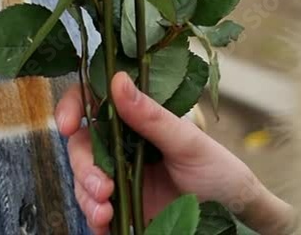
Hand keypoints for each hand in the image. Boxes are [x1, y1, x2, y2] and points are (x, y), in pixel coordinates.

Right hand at [56, 72, 293, 234]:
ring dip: (87, 194)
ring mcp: (120, 177)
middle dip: (82, 164)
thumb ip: (151, 116)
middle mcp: (121, 144)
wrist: (233, 216)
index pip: (92, 101)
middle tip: (101, 185)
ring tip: (105, 211)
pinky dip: (93, 218)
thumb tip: (117, 80)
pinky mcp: (122, 208)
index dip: (72, 107)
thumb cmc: (216, 169)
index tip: (67, 124)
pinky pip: (95, 211)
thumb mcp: (187, 141)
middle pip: (81, 144)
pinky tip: (104, 223)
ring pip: (83, 179)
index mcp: (134, 117)